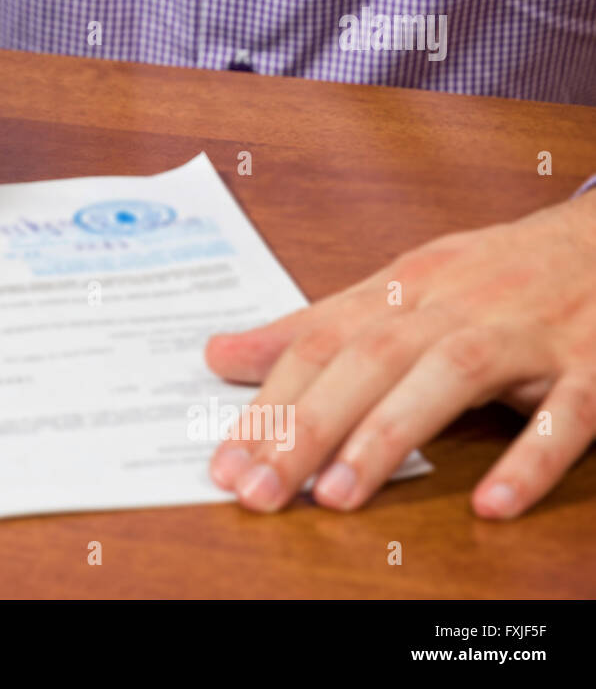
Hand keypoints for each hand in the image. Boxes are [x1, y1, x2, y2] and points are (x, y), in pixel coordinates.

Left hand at [205, 191, 595, 518]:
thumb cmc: (494, 273)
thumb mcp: (399, 286)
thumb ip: (313, 327)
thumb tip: (219, 355)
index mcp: (404, 287)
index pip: (320, 342)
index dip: (267, 401)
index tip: (225, 462)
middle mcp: (457, 305)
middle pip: (369, 359)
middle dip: (306, 427)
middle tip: (258, 490)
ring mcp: (526, 333)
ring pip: (451, 375)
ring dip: (390, 435)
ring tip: (337, 497)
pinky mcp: (595, 365)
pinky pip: (567, 413)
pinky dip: (530, 457)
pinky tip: (491, 503)